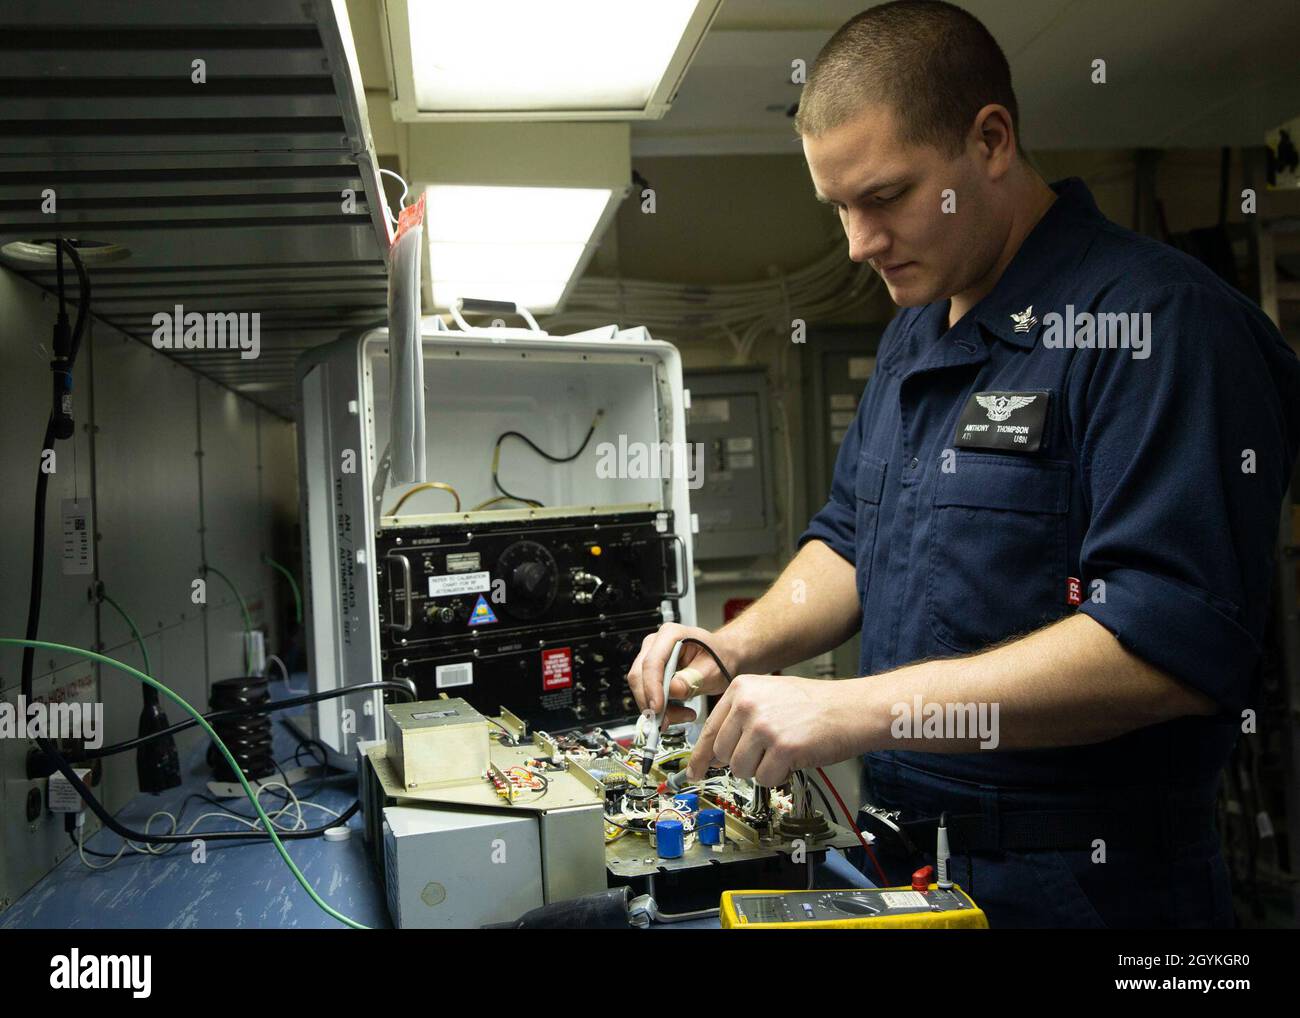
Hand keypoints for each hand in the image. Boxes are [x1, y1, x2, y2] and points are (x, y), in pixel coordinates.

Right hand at [625, 623, 736, 725]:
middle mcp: (656, 643)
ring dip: (656, 707)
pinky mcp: (651, 672)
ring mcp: (651, 657)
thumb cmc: (720, 657)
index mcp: (671, 634)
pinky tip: (677, 712)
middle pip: (640, 675)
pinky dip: (659, 706)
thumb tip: (671, 691)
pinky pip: (646, 692)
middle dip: (651, 702)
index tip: (658, 708)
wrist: (724, 658)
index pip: (652, 662)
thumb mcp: (712, 670)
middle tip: (667, 721)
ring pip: (641, 687)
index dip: (652, 687)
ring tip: (682, 716)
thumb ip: (693, 679)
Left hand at [687, 674, 857, 785]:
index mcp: (741, 688)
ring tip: (782, 751)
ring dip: (761, 769)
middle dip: (741, 762)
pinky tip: (793, 758)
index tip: (694, 772)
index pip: (708, 730)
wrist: (850, 708)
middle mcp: (748, 704)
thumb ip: (739, 719)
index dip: (700, 757)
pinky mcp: (782, 748)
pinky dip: (779, 776)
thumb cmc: (814, 704)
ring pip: (741, 769)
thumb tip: (713, 753)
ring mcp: (764, 726)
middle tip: (765, 754)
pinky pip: (765, 779)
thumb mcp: (769, 697)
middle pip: (722, 754)